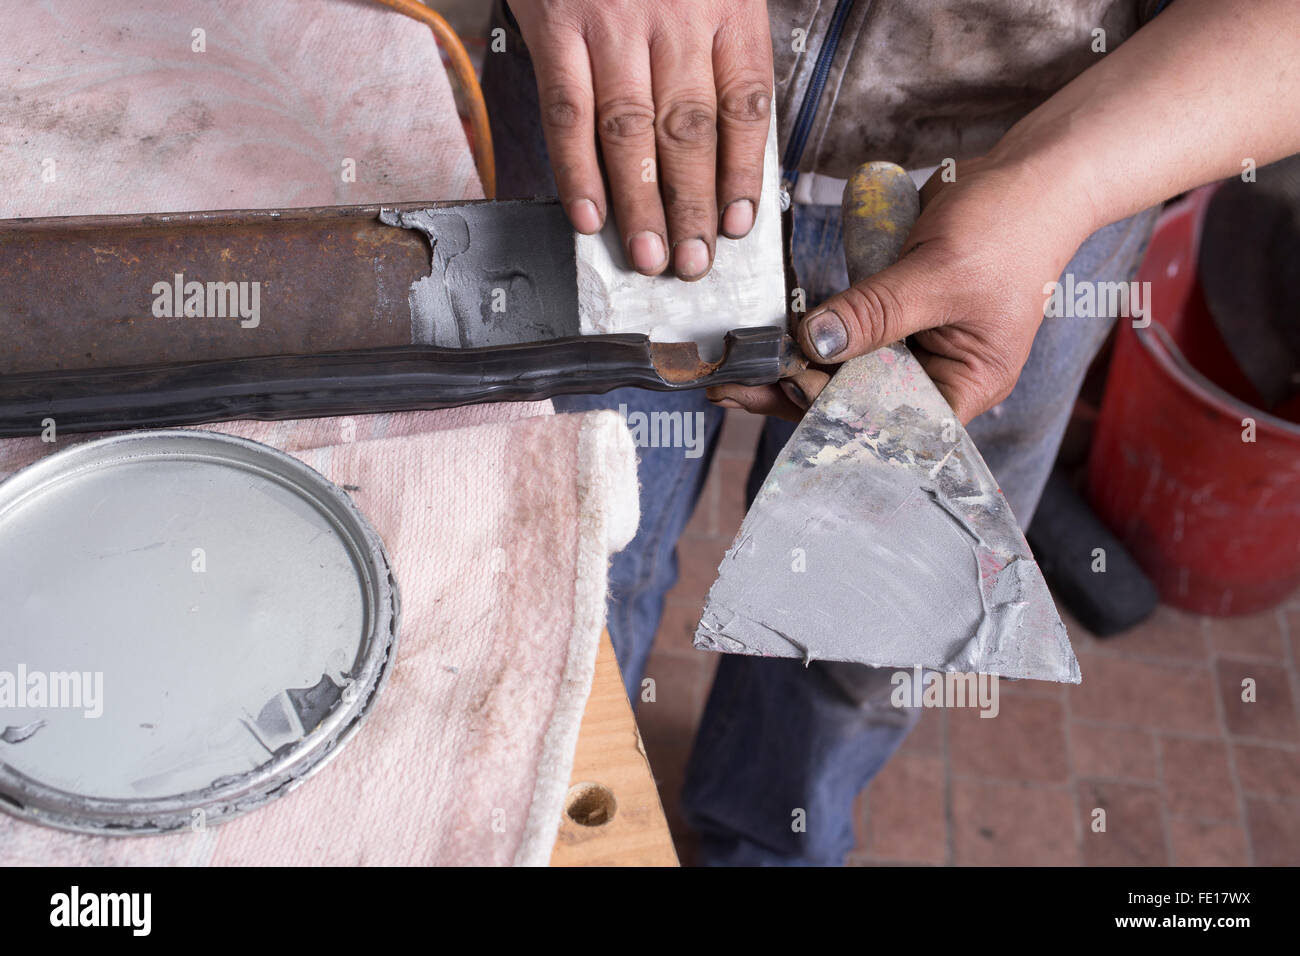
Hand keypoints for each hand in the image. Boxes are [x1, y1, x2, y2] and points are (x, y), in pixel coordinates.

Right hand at [509, 0, 772, 279]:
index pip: (744, 106)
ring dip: (641, 204)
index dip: (743, 174)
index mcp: (726, 2)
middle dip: (695, 207)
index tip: (741, 223)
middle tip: (696, 262)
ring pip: (632, 133)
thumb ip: (720, 41)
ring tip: (651, 254)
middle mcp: (674, 14)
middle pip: (691, 131)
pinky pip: (569, 111)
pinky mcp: (556, 25)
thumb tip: (728, 137)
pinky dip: (577, 171)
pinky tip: (589, 214)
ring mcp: (612, 21)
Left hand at [709, 157, 1095, 422]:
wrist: (1028, 173)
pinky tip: (765, 336)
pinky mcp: (893, 312)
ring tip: (733, 369)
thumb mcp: (940, 274)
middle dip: (796, 391)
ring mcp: (913, 343)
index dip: (834, 414)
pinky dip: (809, 331)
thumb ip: (875, 312)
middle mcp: (936, 374)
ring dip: (793, 364)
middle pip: (856, 399)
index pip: (888, 422)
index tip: (782, 388)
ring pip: (843, 366)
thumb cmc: (1009, 225)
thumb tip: (812, 343)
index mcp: (963, 385)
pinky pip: (845, 330)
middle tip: (731, 385)